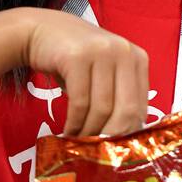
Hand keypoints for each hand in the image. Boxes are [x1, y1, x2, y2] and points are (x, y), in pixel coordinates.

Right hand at [19, 8, 148, 136]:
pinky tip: (68, 130)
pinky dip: (74, 122)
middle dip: (109, 136)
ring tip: (78, 141)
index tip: (112, 148)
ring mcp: (101, 51)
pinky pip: (79, 101)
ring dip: (88, 131)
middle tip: (96, 151)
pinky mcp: (77, 57)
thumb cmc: (75, 59)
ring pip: (101, 108)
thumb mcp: (105, 70)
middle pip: (125, 109)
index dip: (127, 133)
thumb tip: (125, 138)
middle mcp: (124, 51)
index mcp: (138, 58)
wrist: (40, 31)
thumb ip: (119, 94)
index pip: (140, 106)